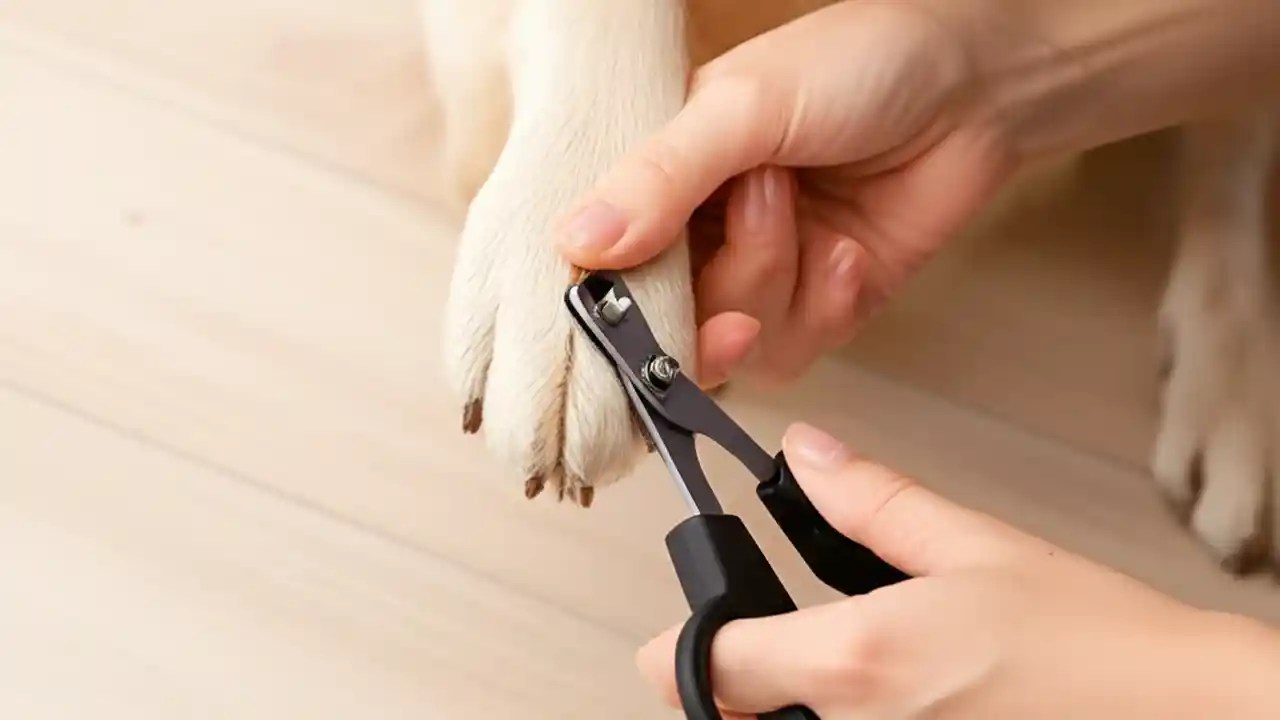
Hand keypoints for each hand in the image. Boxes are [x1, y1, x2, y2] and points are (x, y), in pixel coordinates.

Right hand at [556, 2, 1014, 385]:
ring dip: (776, 272)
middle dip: (719, 275)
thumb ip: (661, 177)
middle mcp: (703, 235)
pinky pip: (797, 347)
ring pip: (734, 341)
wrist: (974, 87)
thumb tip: (577, 243)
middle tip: (758, 210)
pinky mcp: (820, 306)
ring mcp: (763, 275)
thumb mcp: (743, 107)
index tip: (625, 303)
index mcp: (661, 181)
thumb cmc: (856, 66)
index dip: (612, 299)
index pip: (605, 264)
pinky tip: (849, 246)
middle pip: (668, 318)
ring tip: (804, 198)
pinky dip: (826, 301)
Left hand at [636, 423, 1279, 718]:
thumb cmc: (1096, 647)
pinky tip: (895, 700)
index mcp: (854, 662)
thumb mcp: (973, 547)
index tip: (699, 621)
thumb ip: (870, 502)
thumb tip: (808, 455)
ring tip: (856, 671)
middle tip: (781, 643)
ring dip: (783, 710)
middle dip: (738, 683)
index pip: (696, 667)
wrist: (1181, 715)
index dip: (683, 639)